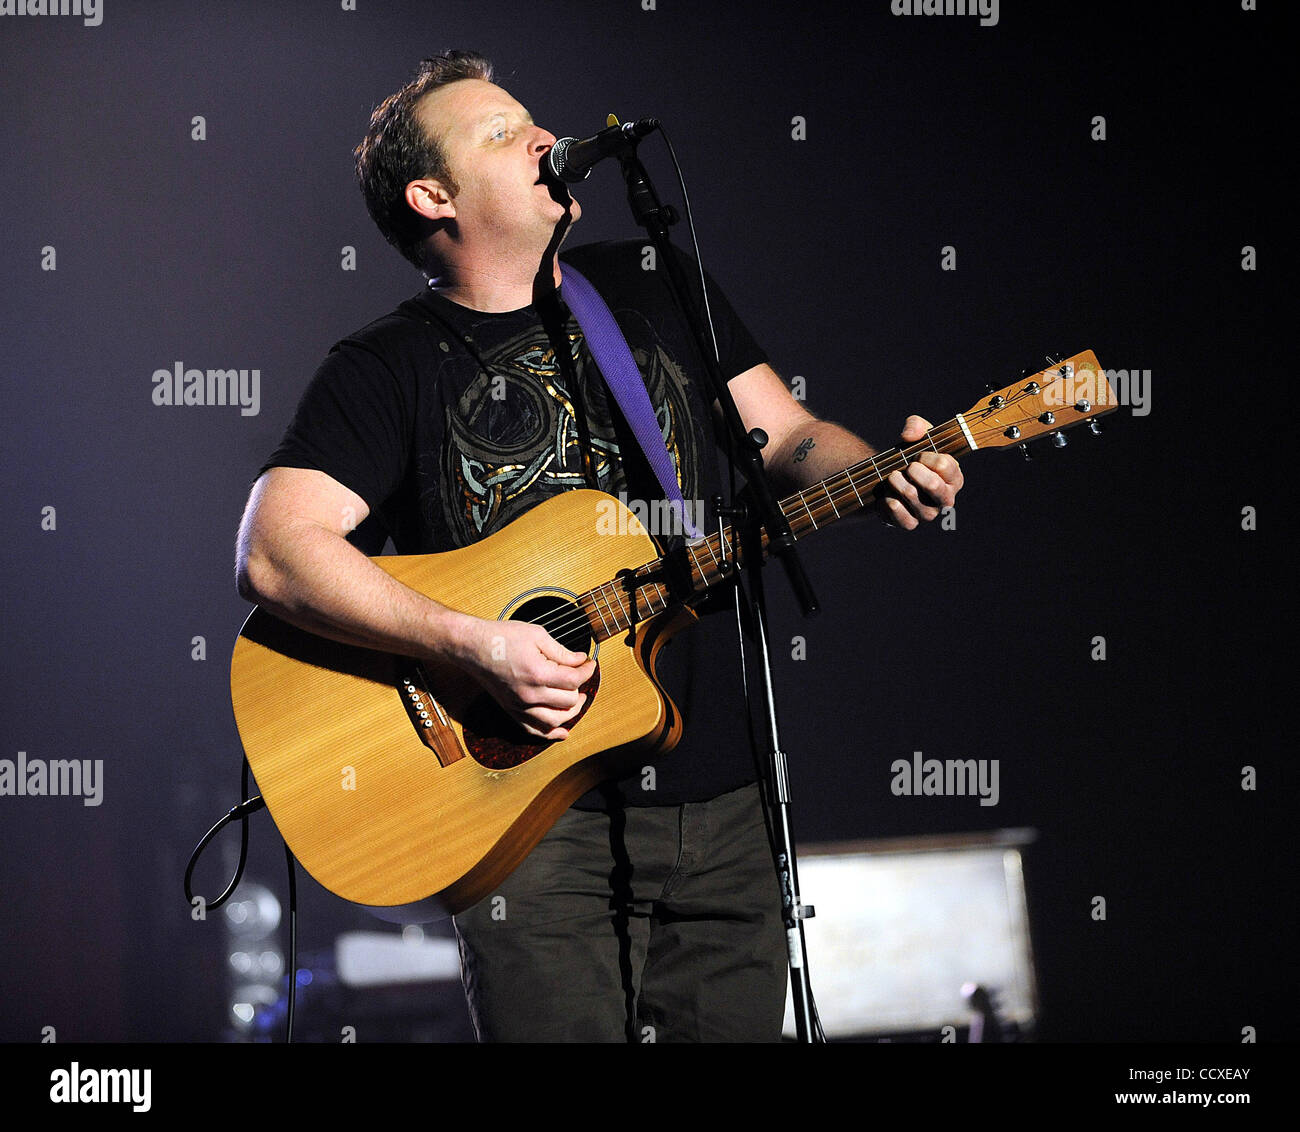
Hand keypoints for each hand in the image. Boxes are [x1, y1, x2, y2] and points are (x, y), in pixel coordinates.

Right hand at [459, 617, 595, 739]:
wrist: (472, 647)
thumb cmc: (501, 637)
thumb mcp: (537, 636)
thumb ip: (562, 652)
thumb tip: (581, 660)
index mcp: (538, 673)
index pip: (574, 680)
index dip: (587, 671)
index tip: (590, 663)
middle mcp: (529, 695)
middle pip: (569, 701)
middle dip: (580, 687)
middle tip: (580, 675)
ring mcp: (519, 706)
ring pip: (556, 721)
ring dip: (571, 711)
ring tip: (578, 699)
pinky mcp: (511, 710)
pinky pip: (534, 730)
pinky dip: (550, 734)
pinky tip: (562, 733)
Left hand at [876, 415, 963, 529]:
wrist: (889, 477)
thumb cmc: (911, 456)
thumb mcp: (916, 434)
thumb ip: (916, 425)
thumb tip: (909, 436)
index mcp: (954, 478)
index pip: (945, 465)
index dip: (927, 456)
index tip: (918, 455)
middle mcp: (946, 499)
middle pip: (933, 485)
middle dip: (913, 470)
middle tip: (906, 467)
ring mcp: (929, 514)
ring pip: (913, 497)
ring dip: (897, 483)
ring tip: (892, 477)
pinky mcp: (911, 524)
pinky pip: (902, 517)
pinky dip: (889, 502)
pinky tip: (886, 494)